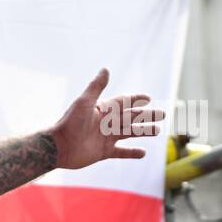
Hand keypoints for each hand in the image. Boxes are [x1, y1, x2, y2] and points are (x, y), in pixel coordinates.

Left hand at [49, 68, 165, 169]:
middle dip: (146, 116)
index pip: (124, 102)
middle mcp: (106, 123)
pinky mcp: (103, 152)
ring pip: (129, 133)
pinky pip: (121, 152)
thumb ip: (96, 86)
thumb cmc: (70, 123)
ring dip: (143, 132)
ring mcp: (105, 138)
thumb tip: (105, 68)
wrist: (58, 147)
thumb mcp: (84, 102)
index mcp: (103, 110)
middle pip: (131, 118)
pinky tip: (143, 152)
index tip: (148, 98)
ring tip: (157, 130)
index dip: (136, 99)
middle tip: (163, 114)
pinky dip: (132, 153)